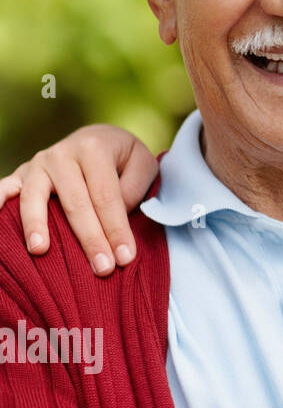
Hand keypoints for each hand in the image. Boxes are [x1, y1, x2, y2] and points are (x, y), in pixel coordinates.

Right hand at [0, 124, 155, 274]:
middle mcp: (61, 154)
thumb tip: (115, 221)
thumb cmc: (124, 160)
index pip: (106, 196)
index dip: (116, 228)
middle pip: (75, 202)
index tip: (126, 257)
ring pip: (34, 197)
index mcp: (94, 149)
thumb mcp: (143, 164)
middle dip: (89, 238)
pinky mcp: (20, 175)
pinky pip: (4, 188)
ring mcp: (37, 164)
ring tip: (40, 251)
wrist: (97, 139)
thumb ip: (133, 189)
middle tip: (102, 268)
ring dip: (37, 225)